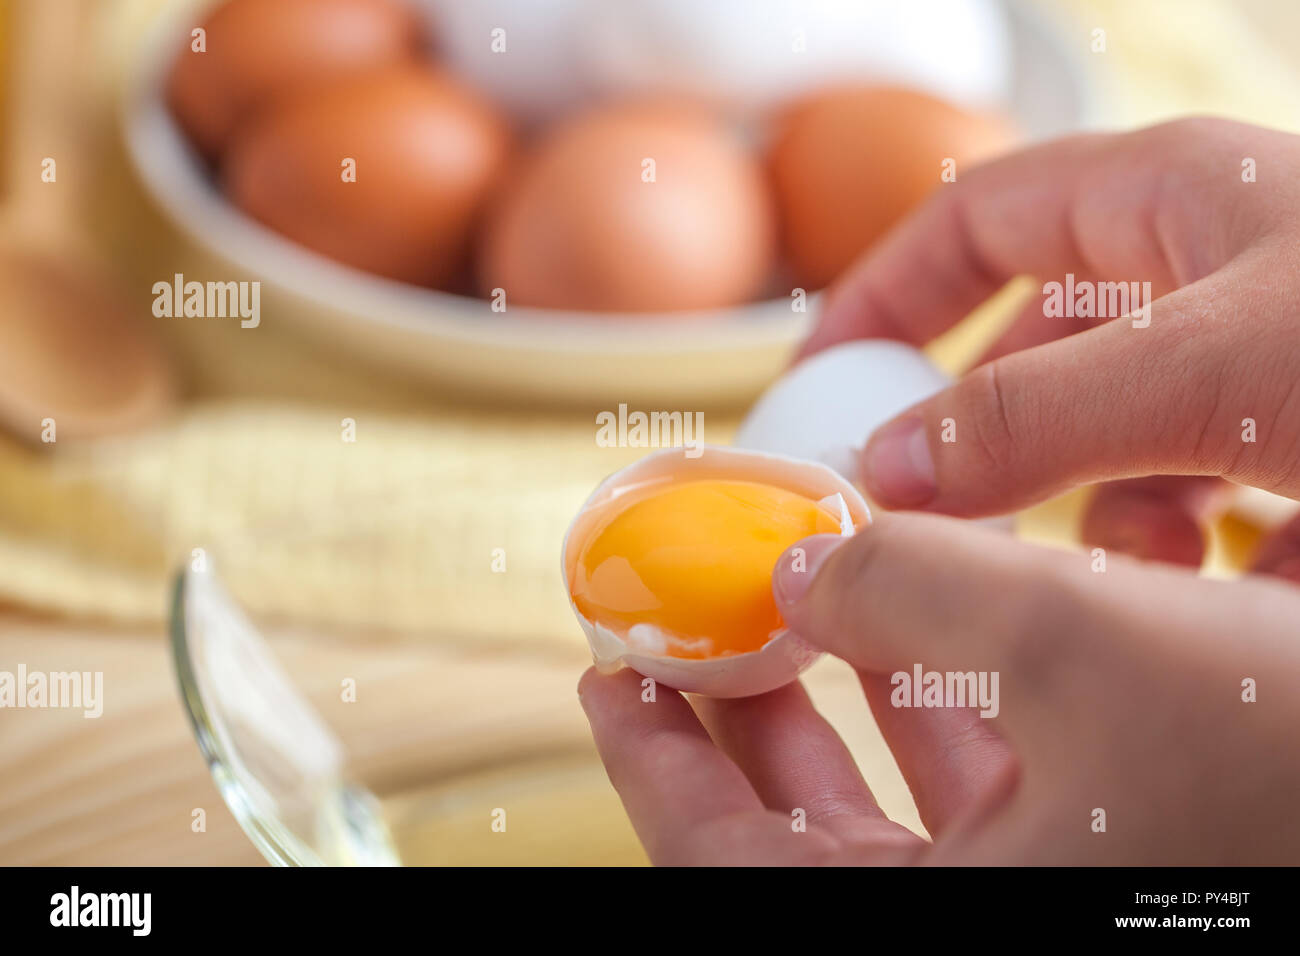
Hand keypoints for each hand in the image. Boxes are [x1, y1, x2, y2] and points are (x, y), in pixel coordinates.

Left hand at [579, 514, 1299, 864]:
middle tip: (690, 621)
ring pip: (886, 797)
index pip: (725, 860)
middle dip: (739, 712)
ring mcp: (1043, 886)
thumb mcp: (1080, 639)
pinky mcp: (1103, 849)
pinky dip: (935, 694)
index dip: (653, 759)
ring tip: (789, 598)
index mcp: (948, 917)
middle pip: (795, 827)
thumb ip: (914, 589)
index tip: (607, 667)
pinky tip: (925, 612)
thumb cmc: (1291, 750)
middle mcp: (982, 912)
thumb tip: (799, 567)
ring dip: (835, 690)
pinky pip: (979, 777)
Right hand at [803, 117, 1299, 573]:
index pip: (976, 220)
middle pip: (1036, 347)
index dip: (884, 295)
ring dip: (1103, 513)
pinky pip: (1204, 489)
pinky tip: (1218, 579)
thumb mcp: (1213, 364)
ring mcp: (1260, 355)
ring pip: (1117, 436)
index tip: (818, 384)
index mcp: (1171, 195)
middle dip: (984, 437)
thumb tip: (890, 468)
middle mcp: (1209, 268)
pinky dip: (1187, 547)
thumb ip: (1040, 417)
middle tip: (928, 516)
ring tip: (1138, 564)